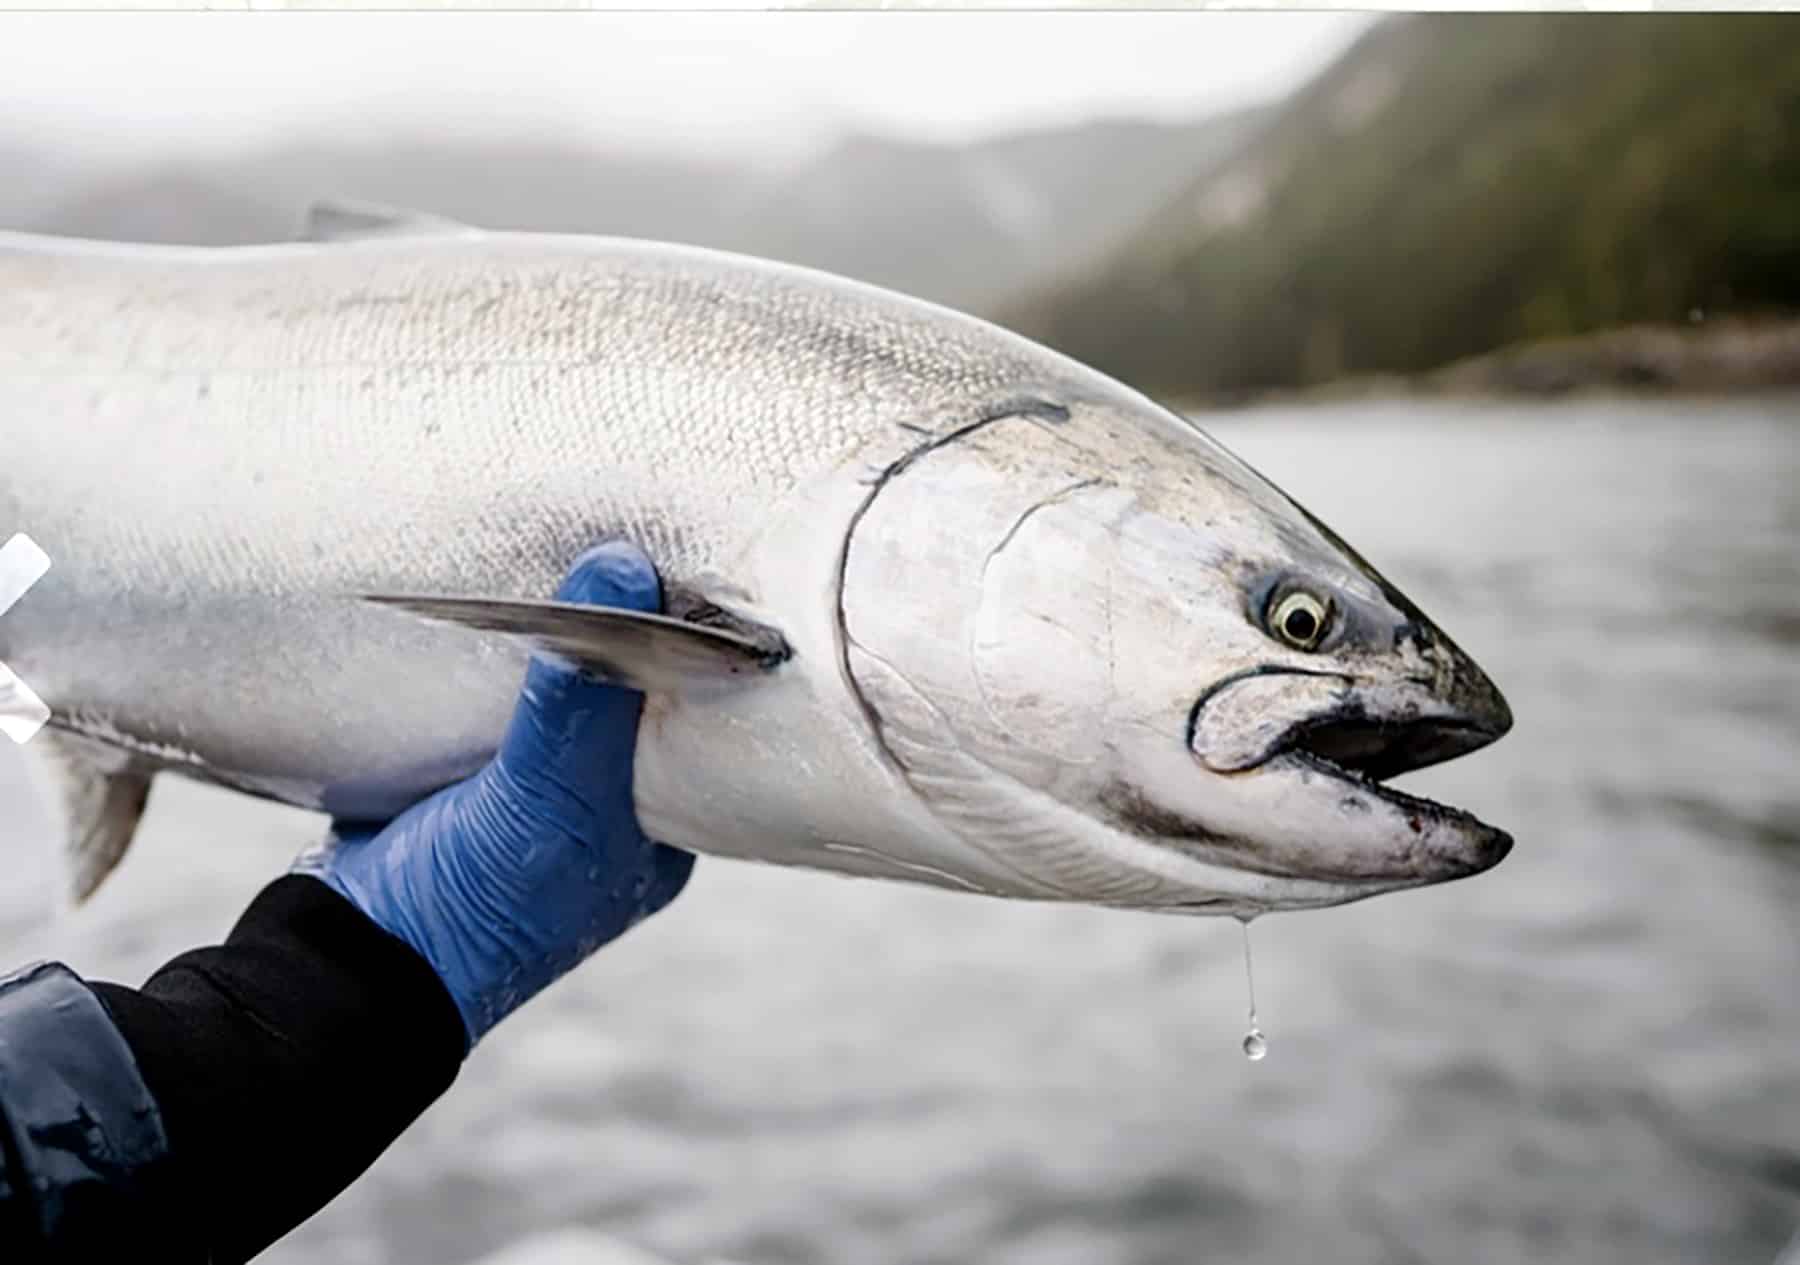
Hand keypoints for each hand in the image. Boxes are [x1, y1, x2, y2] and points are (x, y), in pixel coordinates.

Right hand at [294, 542, 694, 1048]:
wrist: (346, 963)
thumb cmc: (476, 900)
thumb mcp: (549, 794)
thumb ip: (585, 686)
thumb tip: (622, 566)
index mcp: (657, 833)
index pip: (694, 720)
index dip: (685, 650)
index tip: (676, 566)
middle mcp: (605, 817)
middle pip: (626, 703)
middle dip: (617, 636)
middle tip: (611, 540)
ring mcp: (531, 802)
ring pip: (558, 700)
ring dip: (552, 645)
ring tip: (555, 552)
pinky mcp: (462, 783)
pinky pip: (492, 707)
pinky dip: (494, 665)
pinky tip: (492, 606)